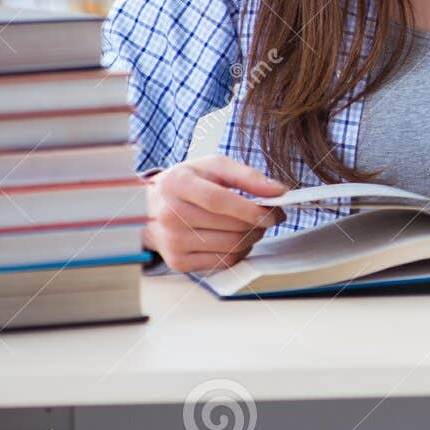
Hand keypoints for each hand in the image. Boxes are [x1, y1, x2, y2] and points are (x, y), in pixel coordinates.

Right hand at [143, 154, 287, 272]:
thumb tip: (280, 191)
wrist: (149, 207)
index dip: (250, 209)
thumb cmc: (187, 183)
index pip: (218, 200)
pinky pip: (223, 262)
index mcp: (177, 184)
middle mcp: (170, 215)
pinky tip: (236, 238)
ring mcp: (172, 242)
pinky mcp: (177, 262)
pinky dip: (239, 251)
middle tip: (269, 216)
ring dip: (252, 237)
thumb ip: (247, 176)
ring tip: (252, 225)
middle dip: (258, 223)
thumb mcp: (213, 167)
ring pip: (230, 246)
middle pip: (229, 226)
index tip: (273, 213)